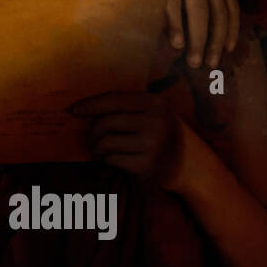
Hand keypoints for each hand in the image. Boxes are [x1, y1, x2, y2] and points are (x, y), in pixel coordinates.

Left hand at [68, 91, 187, 191]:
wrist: (192, 166)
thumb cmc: (163, 135)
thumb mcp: (154, 113)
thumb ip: (127, 107)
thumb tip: (82, 107)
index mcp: (155, 103)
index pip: (112, 100)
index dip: (89, 104)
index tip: (73, 110)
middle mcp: (155, 121)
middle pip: (105, 123)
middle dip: (93, 133)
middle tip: (93, 140)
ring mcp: (152, 144)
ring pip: (105, 142)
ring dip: (98, 149)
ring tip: (102, 151)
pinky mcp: (147, 165)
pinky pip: (112, 159)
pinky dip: (108, 160)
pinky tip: (115, 160)